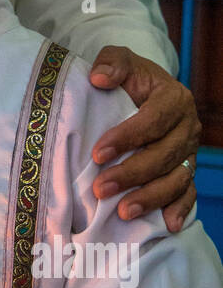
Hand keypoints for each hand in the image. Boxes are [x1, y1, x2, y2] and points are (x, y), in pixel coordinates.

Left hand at [89, 45, 200, 232]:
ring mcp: (190, 152)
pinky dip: (180, 209)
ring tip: (123, 212)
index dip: (127, 138)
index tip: (97, 153)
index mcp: (174, 99)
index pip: (154, 120)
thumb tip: (100, 78)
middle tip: (101, 188)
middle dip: (132, 174)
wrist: (145, 93)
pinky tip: (167, 225)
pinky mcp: (187, 171)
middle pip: (164, 155)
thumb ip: (112, 62)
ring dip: (151, 197)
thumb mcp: (120, 61)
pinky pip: (188, 193)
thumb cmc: (129, 80)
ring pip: (177, 179)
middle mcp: (188, 127)